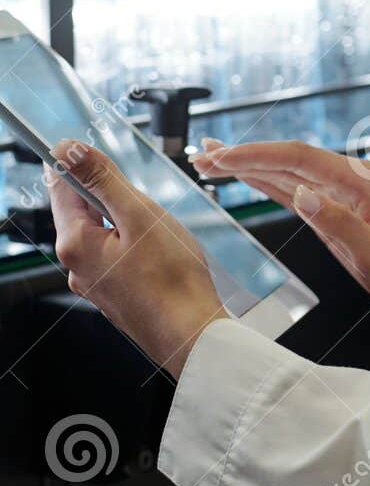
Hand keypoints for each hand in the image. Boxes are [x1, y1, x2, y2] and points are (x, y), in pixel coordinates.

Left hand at [44, 139, 228, 379]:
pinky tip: (158, 251)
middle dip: (109, 194)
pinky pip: (115, 254)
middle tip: (142, 196)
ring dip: (124, 219)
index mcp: (75, 243)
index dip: (78, 162)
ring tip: (157, 227)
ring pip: (101, 232)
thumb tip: (68, 149)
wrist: (192, 336)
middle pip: (82, 209)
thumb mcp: (139, 214)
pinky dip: (132, 243)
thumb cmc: (172, 279)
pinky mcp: (114, 294)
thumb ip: (103, 179)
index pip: (61, 186)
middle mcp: (77, 265)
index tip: (96, 152)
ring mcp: (95, 283)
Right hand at [191, 138, 369, 329]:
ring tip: (209, 161)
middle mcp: (346, 178)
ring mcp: (337, 191)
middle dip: (242, 156)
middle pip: (285, 158)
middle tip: (201, 156)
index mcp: (357, 180)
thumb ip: (339, 223)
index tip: (222, 158)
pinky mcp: (331, 208)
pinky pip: (291, 189)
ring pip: (284, 171)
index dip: (256, 155)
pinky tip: (242, 177)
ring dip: (246, 166)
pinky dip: (263, 182)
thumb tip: (301, 194)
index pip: (298, 158)